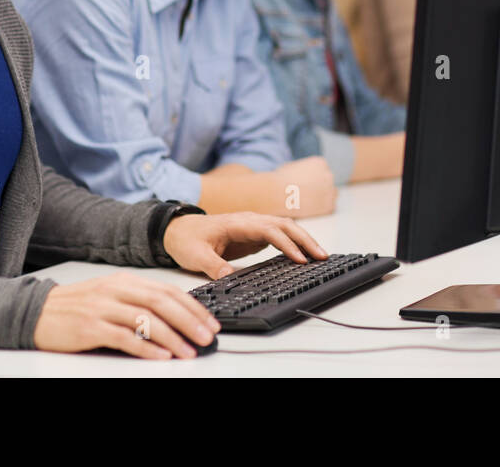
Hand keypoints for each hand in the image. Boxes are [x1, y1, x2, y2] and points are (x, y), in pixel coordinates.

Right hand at [32, 272, 220, 358]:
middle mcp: (116, 291)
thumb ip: (138, 303)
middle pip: (161, 303)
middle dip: (189, 321)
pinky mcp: (90, 328)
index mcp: (124, 282)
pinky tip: (160, 356)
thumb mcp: (109, 296)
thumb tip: (175, 318)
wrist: (36, 311)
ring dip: (172, 337)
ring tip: (188, 351)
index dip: (192, 307)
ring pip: (146, 320)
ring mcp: (102, 308)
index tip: (210, 322)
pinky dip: (145, 347)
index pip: (167, 291)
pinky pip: (123, 337)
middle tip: (207, 337)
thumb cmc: (76, 307)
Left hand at [163, 211, 328, 278]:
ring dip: (304, 239)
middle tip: (322, 256)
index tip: (300, 259)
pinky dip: (294, 242)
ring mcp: (254, 226)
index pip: (270, 230)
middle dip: (305, 239)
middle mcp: (250, 220)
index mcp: (238, 223)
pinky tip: (304, 255)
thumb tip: (228, 278)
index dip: (287, 244)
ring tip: (320, 255)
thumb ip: (213, 265)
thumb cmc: (187, 239)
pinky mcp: (254, 234)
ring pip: (285, 228)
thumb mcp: (196, 256)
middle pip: (285, 225)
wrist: (177, 229)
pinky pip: (279, 235)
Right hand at [268, 155, 336, 217]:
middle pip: (328, 182)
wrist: (278, 193)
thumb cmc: (281, 179)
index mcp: (320, 163)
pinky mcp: (329, 205)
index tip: (308, 185)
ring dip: (323, 198)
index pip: (323, 171)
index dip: (315, 179)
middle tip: (309, 195)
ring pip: (332, 195)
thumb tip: (303, 173)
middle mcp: (328, 175)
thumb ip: (304, 168)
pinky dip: (322, 209)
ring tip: (310, 203)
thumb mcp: (293, 166)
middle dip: (321, 188)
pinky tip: (311, 209)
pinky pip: (330, 208)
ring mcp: (330, 190)